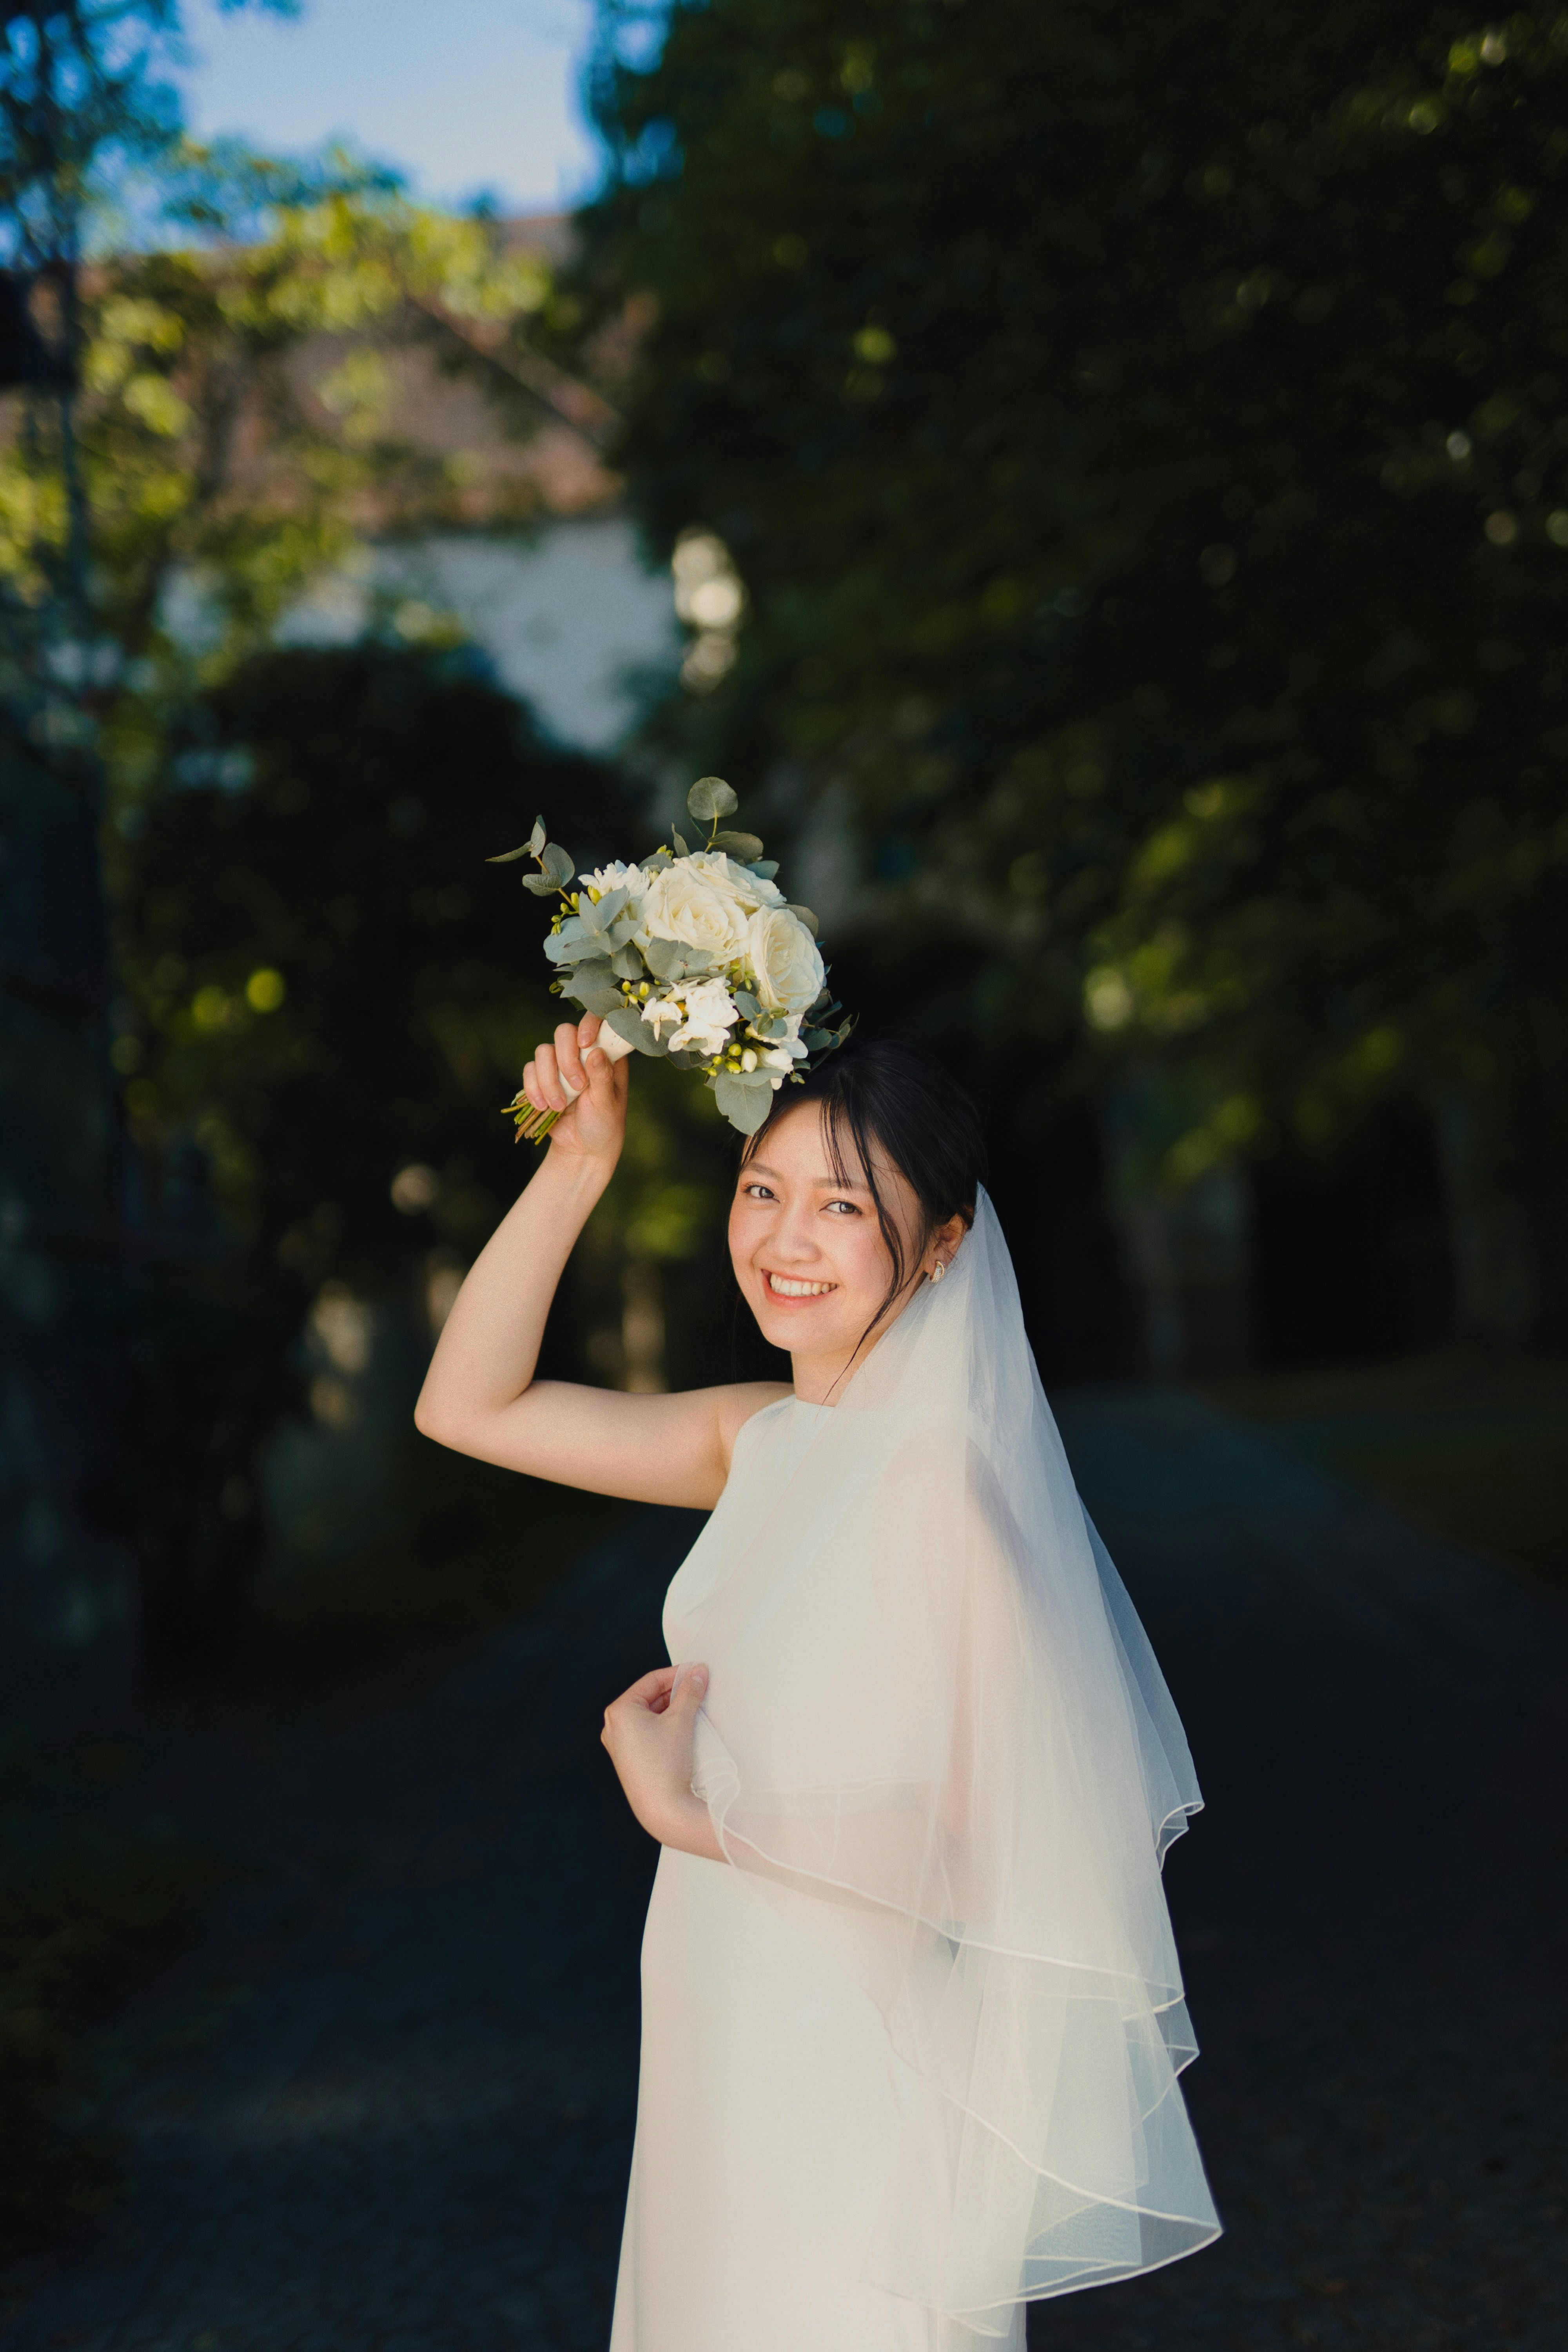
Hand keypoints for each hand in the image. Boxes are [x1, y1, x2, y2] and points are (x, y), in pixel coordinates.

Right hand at [520, 1016, 627, 1167]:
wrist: (582, 1149)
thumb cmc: (604, 1124)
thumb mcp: (608, 1104)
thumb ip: (602, 1077)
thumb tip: (595, 1052)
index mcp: (606, 1054)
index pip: (597, 1022)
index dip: (588, 1024)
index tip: (585, 1043)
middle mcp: (582, 1054)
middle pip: (563, 1032)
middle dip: (565, 1060)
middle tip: (577, 1086)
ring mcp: (560, 1064)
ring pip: (543, 1051)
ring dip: (548, 1080)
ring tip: (559, 1106)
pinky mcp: (542, 1078)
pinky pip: (529, 1070)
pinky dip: (533, 1088)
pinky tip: (544, 1107)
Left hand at [601, 1663, 723, 1858]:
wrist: (663, 1809)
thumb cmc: (666, 1764)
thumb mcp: (681, 1720)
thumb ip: (690, 1691)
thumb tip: (698, 1672)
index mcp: (619, 1711)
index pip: (650, 1681)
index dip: (676, 1674)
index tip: (697, 1671)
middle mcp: (613, 1726)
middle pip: (649, 1698)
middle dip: (675, 1692)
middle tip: (699, 1689)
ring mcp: (619, 1745)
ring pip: (649, 1716)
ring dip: (671, 1709)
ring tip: (694, 1708)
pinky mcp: (629, 1760)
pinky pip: (647, 1733)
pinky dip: (664, 1726)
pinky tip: (684, 1728)